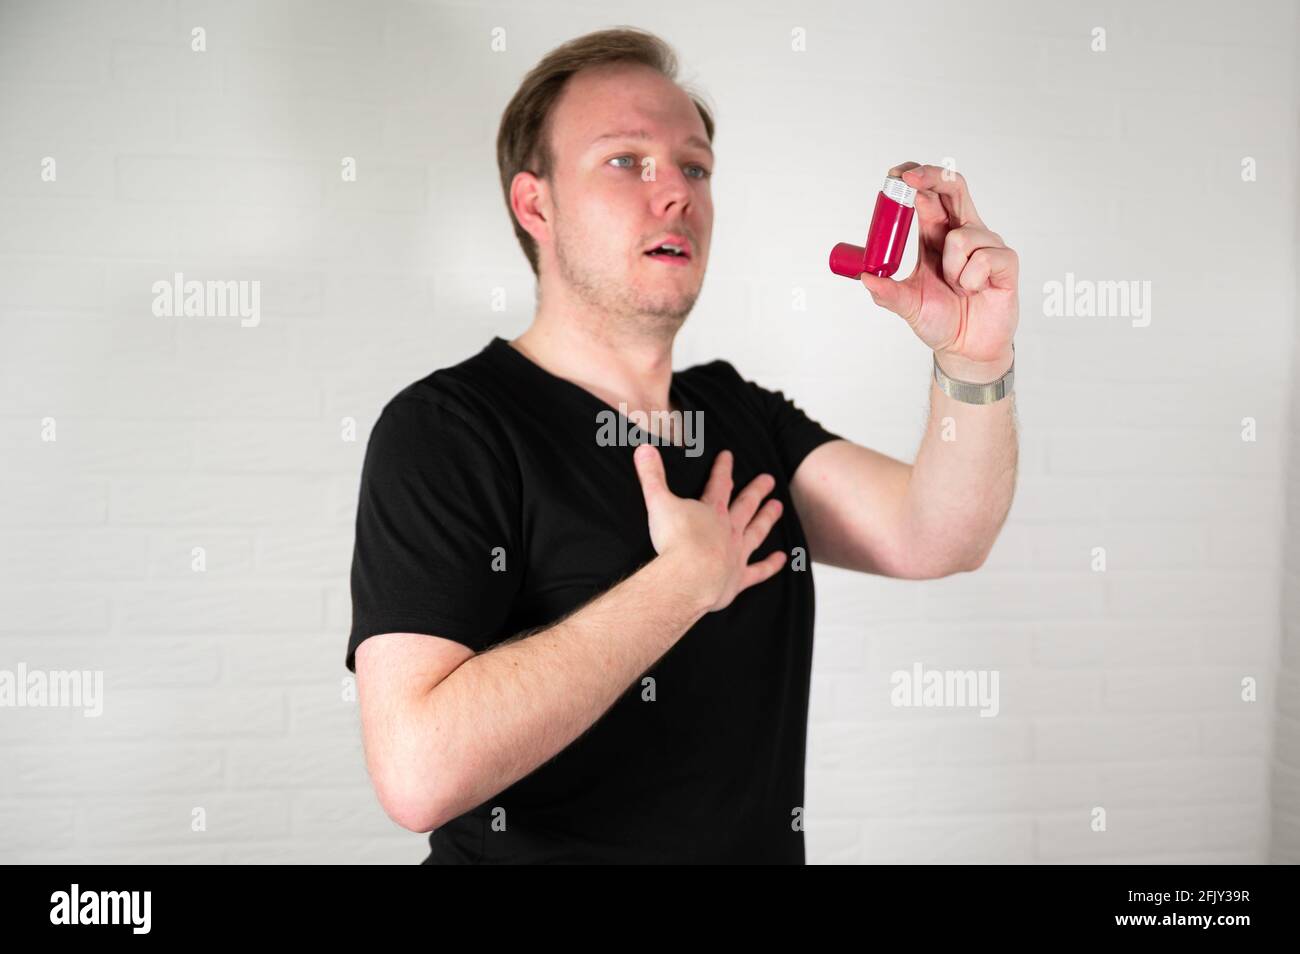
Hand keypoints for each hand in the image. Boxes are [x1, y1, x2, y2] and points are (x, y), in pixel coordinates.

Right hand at [632, 445, 785, 612]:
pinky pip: (758, 571)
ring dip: (767, 519)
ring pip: (756, 532)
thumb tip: (643, 448)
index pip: (718, 484)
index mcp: (711, 511)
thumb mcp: (659, 503)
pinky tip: (782, 559)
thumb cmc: (674, 540)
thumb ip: (652, 477)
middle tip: (769, 479)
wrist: (690, 577)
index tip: (729, 455)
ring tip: (778, 507)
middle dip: (756, 491)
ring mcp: (736, 553)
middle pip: (745, 505)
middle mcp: (728, 529)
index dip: (723, 469)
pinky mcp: (738, 578)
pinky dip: (770, 566)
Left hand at [860, 162, 1018, 382]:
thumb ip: (887, 292)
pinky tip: (975, 291)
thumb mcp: (908, 305)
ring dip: (951, 267)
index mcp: (935, 235)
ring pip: (963, 235)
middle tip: (910, 180)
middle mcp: (962, 232)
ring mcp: (986, 245)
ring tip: (956, 287)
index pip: (929, 195)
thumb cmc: (940, 320)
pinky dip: (970, 279)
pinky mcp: (1006, 261)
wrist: (967, 349)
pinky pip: (984, 258)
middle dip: (933, 177)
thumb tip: (865, 278)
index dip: (914, 181)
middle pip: (954, 188)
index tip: (895, 176)